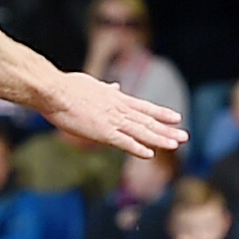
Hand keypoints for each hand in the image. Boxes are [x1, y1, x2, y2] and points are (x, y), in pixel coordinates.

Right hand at [41, 71, 184, 157]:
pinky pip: (124, 142)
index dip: (161, 114)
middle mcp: (119, 109)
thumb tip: (115, 87)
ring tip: (176, 144)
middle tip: (185, 136)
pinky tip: (150, 154)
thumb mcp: (92, 84)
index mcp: (116, 98)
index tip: (176, 118)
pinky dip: (137, 148)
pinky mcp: (102, 131)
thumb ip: (106, 89)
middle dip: (167, 130)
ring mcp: (112, 120)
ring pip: (141, 131)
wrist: (54, 91)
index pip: (144, 107)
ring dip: (159, 139)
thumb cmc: (67, 87)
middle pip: (148, 121)